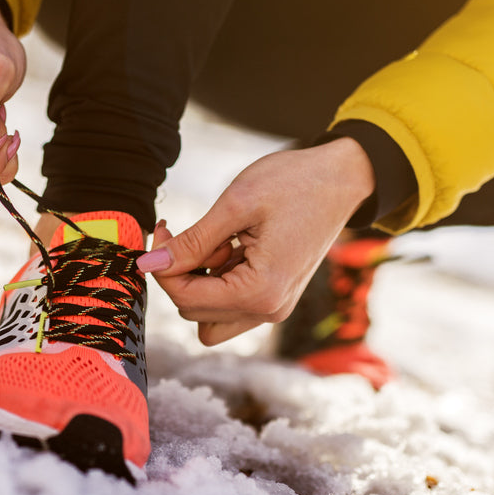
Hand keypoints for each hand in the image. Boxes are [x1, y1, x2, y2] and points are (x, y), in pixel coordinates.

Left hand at [138, 138, 375, 345]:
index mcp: (260, 291)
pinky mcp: (275, 298)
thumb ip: (192, 241)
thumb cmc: (295, 184)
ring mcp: (274, 307)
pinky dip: (219, 281)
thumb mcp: (236, 205)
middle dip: (181, 272)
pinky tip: (232, 247)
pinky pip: (230, 305)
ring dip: (201, 282)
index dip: (163, 265)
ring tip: (218, 242)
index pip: (185, 298)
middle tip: (185, 230)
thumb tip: (150, 264)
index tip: (164, 230)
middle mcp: (269, 310)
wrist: (343, 179)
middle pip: (193, 310)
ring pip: (208, 316)